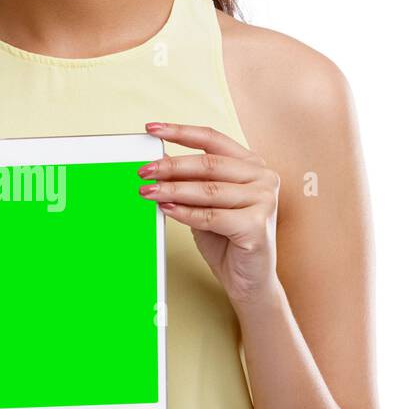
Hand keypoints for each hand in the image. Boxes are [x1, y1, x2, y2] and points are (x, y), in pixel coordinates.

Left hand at [139, 121, 280, 308]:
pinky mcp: (256, 225)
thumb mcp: (205, 203)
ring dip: (172, 190)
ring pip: (207, 190)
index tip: (152, 129)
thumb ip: (189, 182)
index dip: (180, 131)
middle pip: (208, 164)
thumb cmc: (227, 239)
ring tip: (148, 191)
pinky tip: (166, 209)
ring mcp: (264, 200)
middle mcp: (262, 177)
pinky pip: (211, 215)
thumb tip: (158, 163)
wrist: (248, 279)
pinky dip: (184, 213)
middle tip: (144, 170)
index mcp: (251, 165)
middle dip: (170, 166)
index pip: (212, 139)